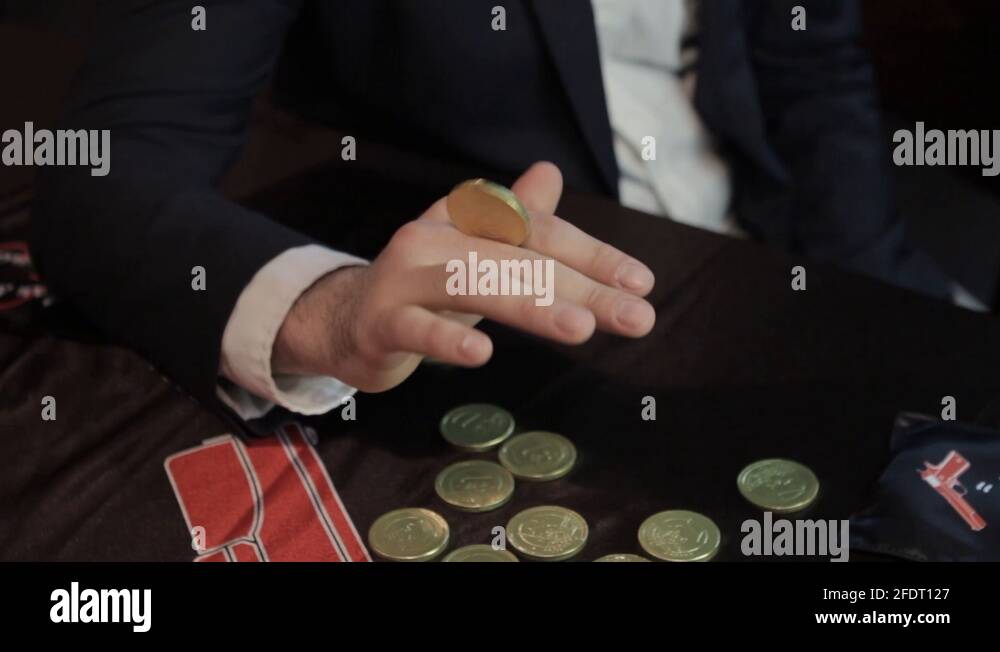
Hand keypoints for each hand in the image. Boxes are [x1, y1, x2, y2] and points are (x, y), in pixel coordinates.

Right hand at [272, 162, 655, 391]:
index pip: (538, 231)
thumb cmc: (423, 287)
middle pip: (518, 258)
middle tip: (636, 316)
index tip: (640, 282)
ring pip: (474, 285)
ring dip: (530, 304)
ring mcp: (404, 277)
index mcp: (465, 220)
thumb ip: (513, 218)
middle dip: (582, 288)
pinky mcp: (380, 320)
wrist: (343, 318)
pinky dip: (446, 340)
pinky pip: (416, 327)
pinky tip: (480, 354)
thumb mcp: (472, 254)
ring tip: (581, 327)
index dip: (591, 254)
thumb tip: (550, 171)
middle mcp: (436, 238)